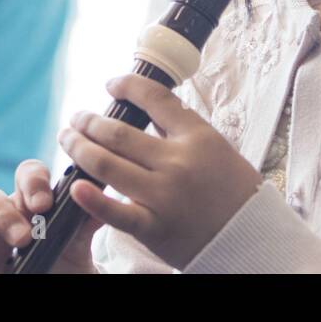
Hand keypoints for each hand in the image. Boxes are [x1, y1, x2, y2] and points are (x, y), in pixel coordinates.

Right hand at [0, 160, 101, 273]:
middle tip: (25, 235)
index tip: (44, 201)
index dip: (31, 182)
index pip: (27, 175)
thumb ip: (88, 221)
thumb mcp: (78, 250)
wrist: (45, 297)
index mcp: (31, 209)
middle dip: (5, 213)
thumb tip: (106, 187)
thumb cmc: (59, 275)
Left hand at [60, 73, 262, 269]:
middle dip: (89, 122)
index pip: (155, 98)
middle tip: (76, 118)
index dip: (127, 86)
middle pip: (120, 133)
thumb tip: (145, 107)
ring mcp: (164, 195)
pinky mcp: (154, 228)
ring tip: (68, 139)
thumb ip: (181, 129)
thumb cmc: (234, 190)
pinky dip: (92, 199)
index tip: (111, 84)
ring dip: (80, 148)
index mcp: (196, 136)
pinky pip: (116, 212)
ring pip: (108, 165)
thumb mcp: (215, 147)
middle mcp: (178, 162)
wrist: (252, 236)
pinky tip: (76, 186)